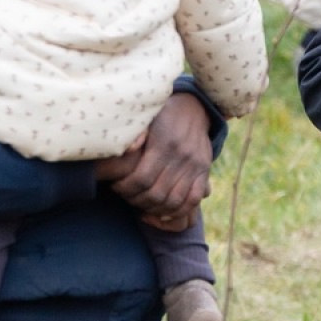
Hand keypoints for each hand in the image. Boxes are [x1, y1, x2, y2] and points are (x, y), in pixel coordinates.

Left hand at [97, 92, 212, 223]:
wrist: (193, 107)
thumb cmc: (161, 114)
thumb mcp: (146, 117)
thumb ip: (135, 134)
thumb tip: (126, 150)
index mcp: (164, 144)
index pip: (142, 179)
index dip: (125, 188)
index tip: (116, 186)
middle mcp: (182, 157)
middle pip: (157, 193)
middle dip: (137, 200)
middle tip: (126, 196)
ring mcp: (195, 166)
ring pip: (174, 201)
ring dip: (155, 209)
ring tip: (142, 204)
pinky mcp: (205, 171)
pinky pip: (194, 199)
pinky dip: (178, 211)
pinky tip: (163, 213)